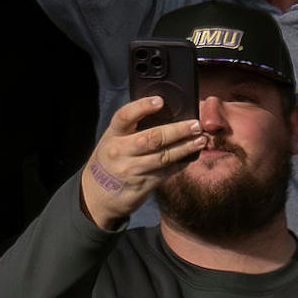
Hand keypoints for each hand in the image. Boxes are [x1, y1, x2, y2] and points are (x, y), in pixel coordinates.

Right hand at [80, 91, 205, 226]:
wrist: (96, 196)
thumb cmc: (110, 161)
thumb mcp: (112, 141)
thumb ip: (131, 129)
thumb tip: (164, 113)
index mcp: (112, 135)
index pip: (125, 116)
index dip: (142, 107)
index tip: (160, 101)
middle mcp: (120, 151)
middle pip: (153, 138)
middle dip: (178, 131)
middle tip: (196, 125)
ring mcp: (131, 170)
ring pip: (163, 156)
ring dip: (185, 148)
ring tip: (201, 140)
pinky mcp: (141, 185)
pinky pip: (165, 172)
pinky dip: (180, 164)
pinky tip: (191, 156)